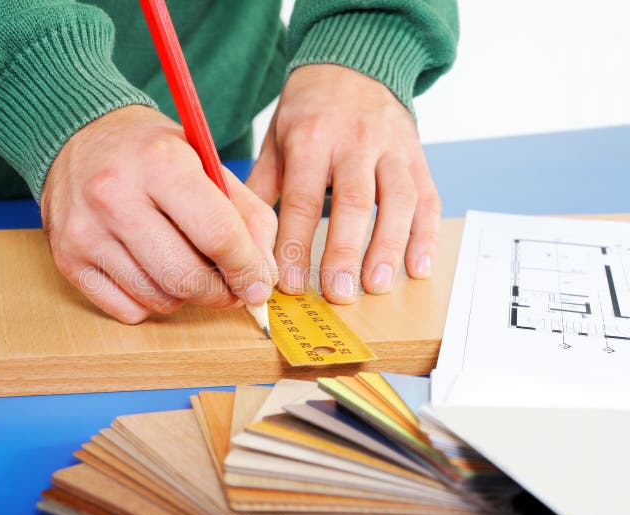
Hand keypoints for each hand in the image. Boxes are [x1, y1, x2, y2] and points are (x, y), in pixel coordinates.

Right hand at [42, 105, 277, 323]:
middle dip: (222, 293)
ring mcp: (85, 231)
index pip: (218, 235)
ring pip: (159, 299)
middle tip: (232, 287)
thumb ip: (247, 215)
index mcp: (160, 162)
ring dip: (187, 296)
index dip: (248, 269)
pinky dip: (151, 301)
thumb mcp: (206, 163)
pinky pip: (128, 310)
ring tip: (188, 268)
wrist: (77, 138)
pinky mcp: (67, 259)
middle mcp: (115, 196)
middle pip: (187, 277)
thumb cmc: (151, 153)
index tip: (260, 284)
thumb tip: (264, 275)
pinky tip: (153, 272)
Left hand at [246, 64, 439, 303]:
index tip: (291, 283)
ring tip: (376, 286)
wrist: (353, 65)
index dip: (297, 244)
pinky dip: (426, 234)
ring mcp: (392, 148)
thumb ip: (262, 187)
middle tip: (338, 293)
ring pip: (398, 201)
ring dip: (389, 248)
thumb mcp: (277, 139)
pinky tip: (418, 266)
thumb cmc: (310, 110)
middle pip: (354, 202)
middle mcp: (355, 142)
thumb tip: (243, 237)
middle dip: (345, 252)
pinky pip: (427, 196)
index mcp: (312, 138)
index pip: (303, 198)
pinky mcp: (417, 156)